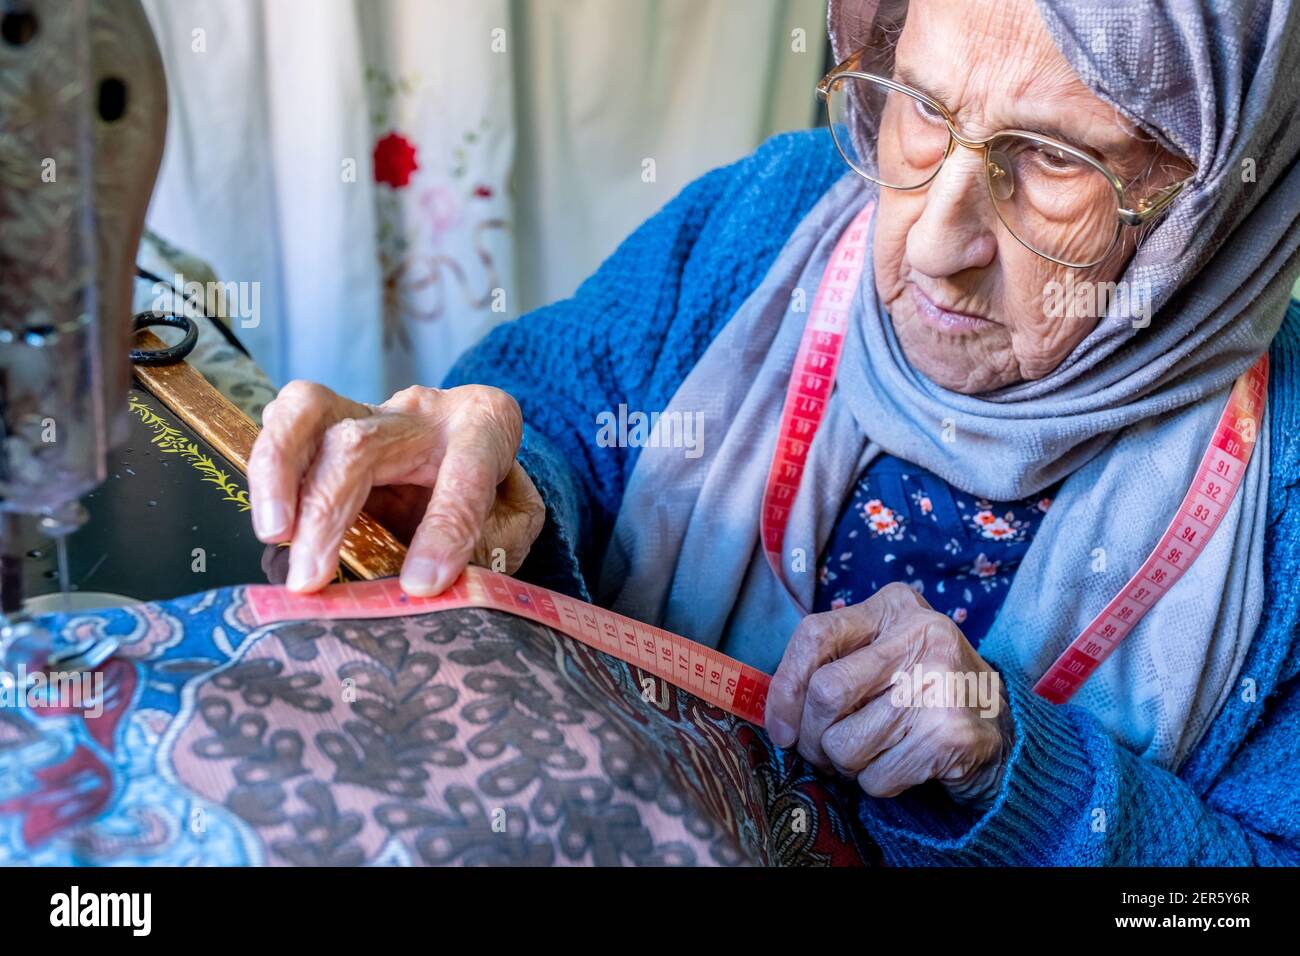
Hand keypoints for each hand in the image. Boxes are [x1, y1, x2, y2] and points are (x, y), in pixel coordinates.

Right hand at [247, 381, 543, 595]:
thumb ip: (484, 552)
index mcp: (487, 427)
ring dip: (279, 474)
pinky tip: (267, 512)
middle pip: (362, 445)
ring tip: (274, 535)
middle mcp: (424, 411)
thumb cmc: (496, 500)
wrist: (483, 460)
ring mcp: (372, 409)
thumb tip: (421, 589)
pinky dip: (267, 464)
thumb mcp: (513, 526)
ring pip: (310, 411)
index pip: (466, 472)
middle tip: (309, 579)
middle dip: (328, 513)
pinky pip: (287, 418)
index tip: (422, 585)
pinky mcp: (333, 420)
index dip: (444, 530)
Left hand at [764, 583, 1011, 806]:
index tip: (779, 727)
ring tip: (872, 751)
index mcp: (894, 606)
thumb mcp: (881, 653)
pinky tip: (901, 763)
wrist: (999, 727)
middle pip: (825, 692)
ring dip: (846, 764)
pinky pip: (876, 776)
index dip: (783, 686)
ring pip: (845, 743)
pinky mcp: (951, 734)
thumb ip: (830, 663)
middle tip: (823, 749)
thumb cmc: (920, 689)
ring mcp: (941, 683)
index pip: (815, 634)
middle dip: (812, 736)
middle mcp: (922, 634)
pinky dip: (877, 782)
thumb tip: (776, 714)